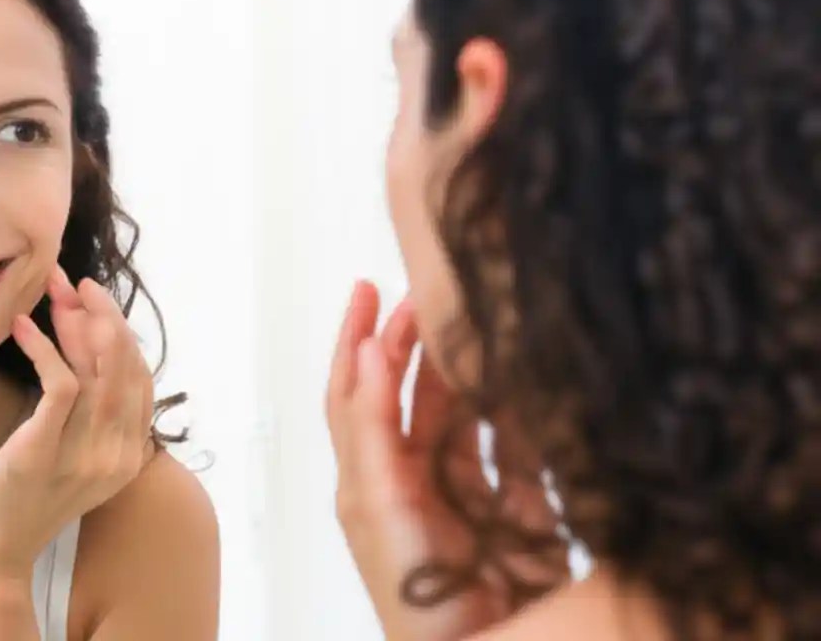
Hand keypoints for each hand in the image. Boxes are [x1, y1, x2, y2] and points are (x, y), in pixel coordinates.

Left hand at [0, 267, 155, 583]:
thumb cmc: (27, 495)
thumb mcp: (72, 449)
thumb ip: (90, 409)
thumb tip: (88, 343)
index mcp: (130, 455)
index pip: (140, 377)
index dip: (120, 330)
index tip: (92, 298)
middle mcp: (117, 455)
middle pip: (122, 366)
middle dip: (102, 313)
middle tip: (75, 279)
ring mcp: (84, 457)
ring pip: (97, 371)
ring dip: (75, 321)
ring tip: (52, 289)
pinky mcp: (43, 453)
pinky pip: (59, 385)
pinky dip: (44, 348)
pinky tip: (23, 325)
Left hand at [326, 281, 565, 640]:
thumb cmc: (414, 595)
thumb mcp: (378, 500)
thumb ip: (372, 424)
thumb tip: (364, 351)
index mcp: (368, 479)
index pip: (355, 393)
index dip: (356, 339)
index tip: (368, 289)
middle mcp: (411, 483)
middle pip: (407, 396)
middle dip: (413, 343)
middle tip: (430, 294)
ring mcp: (465, 498)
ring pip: (462, 418)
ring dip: (466, 373)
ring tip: (476, 326)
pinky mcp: (517, 516)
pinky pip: (518, 453)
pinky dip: (524, 419)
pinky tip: (528, 385)